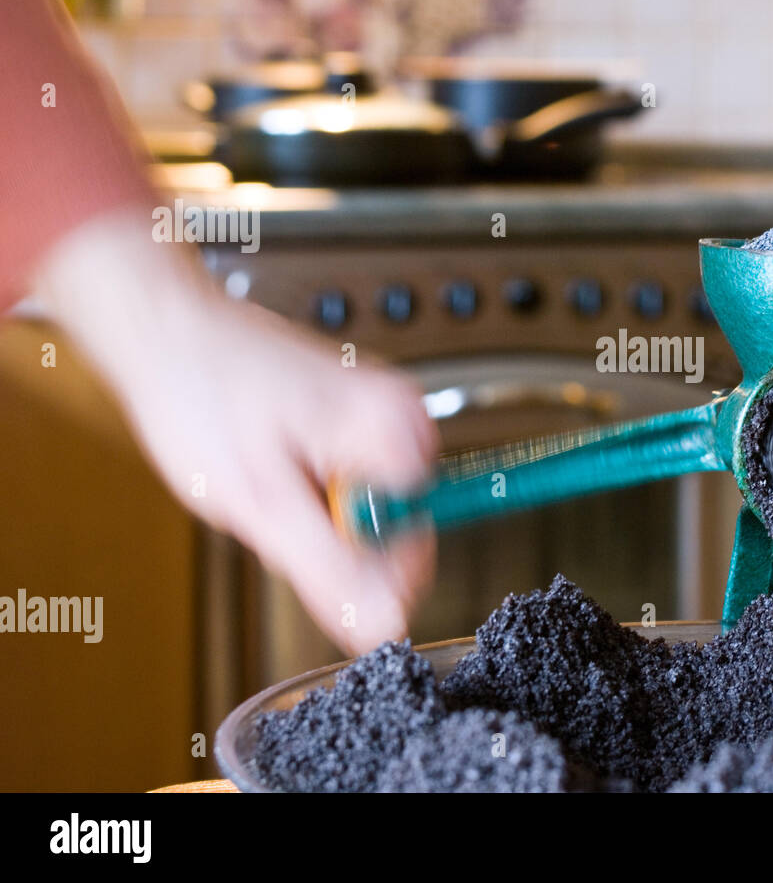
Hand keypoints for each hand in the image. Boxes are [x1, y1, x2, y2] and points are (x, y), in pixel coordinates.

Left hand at [32, 207, 436, 653]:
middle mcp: (406, 417)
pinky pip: (355, 484)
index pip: (417, 547)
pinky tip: (277, 462)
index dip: (356, 562)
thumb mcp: (260, 501)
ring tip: (271, 474)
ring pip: (372, 512)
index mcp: (397, 431)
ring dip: (320, 512)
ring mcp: (387, 413)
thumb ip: (330, 570)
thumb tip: (382, 627)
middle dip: (335, 535)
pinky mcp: (365, 416)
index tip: (303, 537)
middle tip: (279, 501)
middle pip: (396, 530)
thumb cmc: (202, 394)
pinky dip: (313, 487)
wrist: (168, 332)